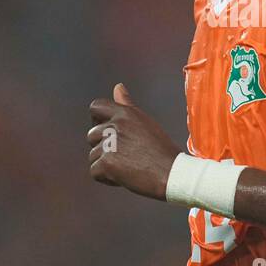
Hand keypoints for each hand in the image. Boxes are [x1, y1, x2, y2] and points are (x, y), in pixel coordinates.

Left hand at [88, 83, 180, 199]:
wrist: (173, 174)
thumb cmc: (161, 150)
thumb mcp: (145, 122)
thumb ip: (126, 106)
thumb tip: (117, 86)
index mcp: (125, 113)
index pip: (96, 107)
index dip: (97, 120)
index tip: (108, 133)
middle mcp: (116, 125)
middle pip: (92, 135)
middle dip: (103, 147)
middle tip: (126, 156)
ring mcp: (110, 144)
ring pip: (93, 155)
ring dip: (106, 164)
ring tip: (128, 167)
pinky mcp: (107, 163)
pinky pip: (94, 171)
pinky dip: (106, 178)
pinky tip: (124, 177)